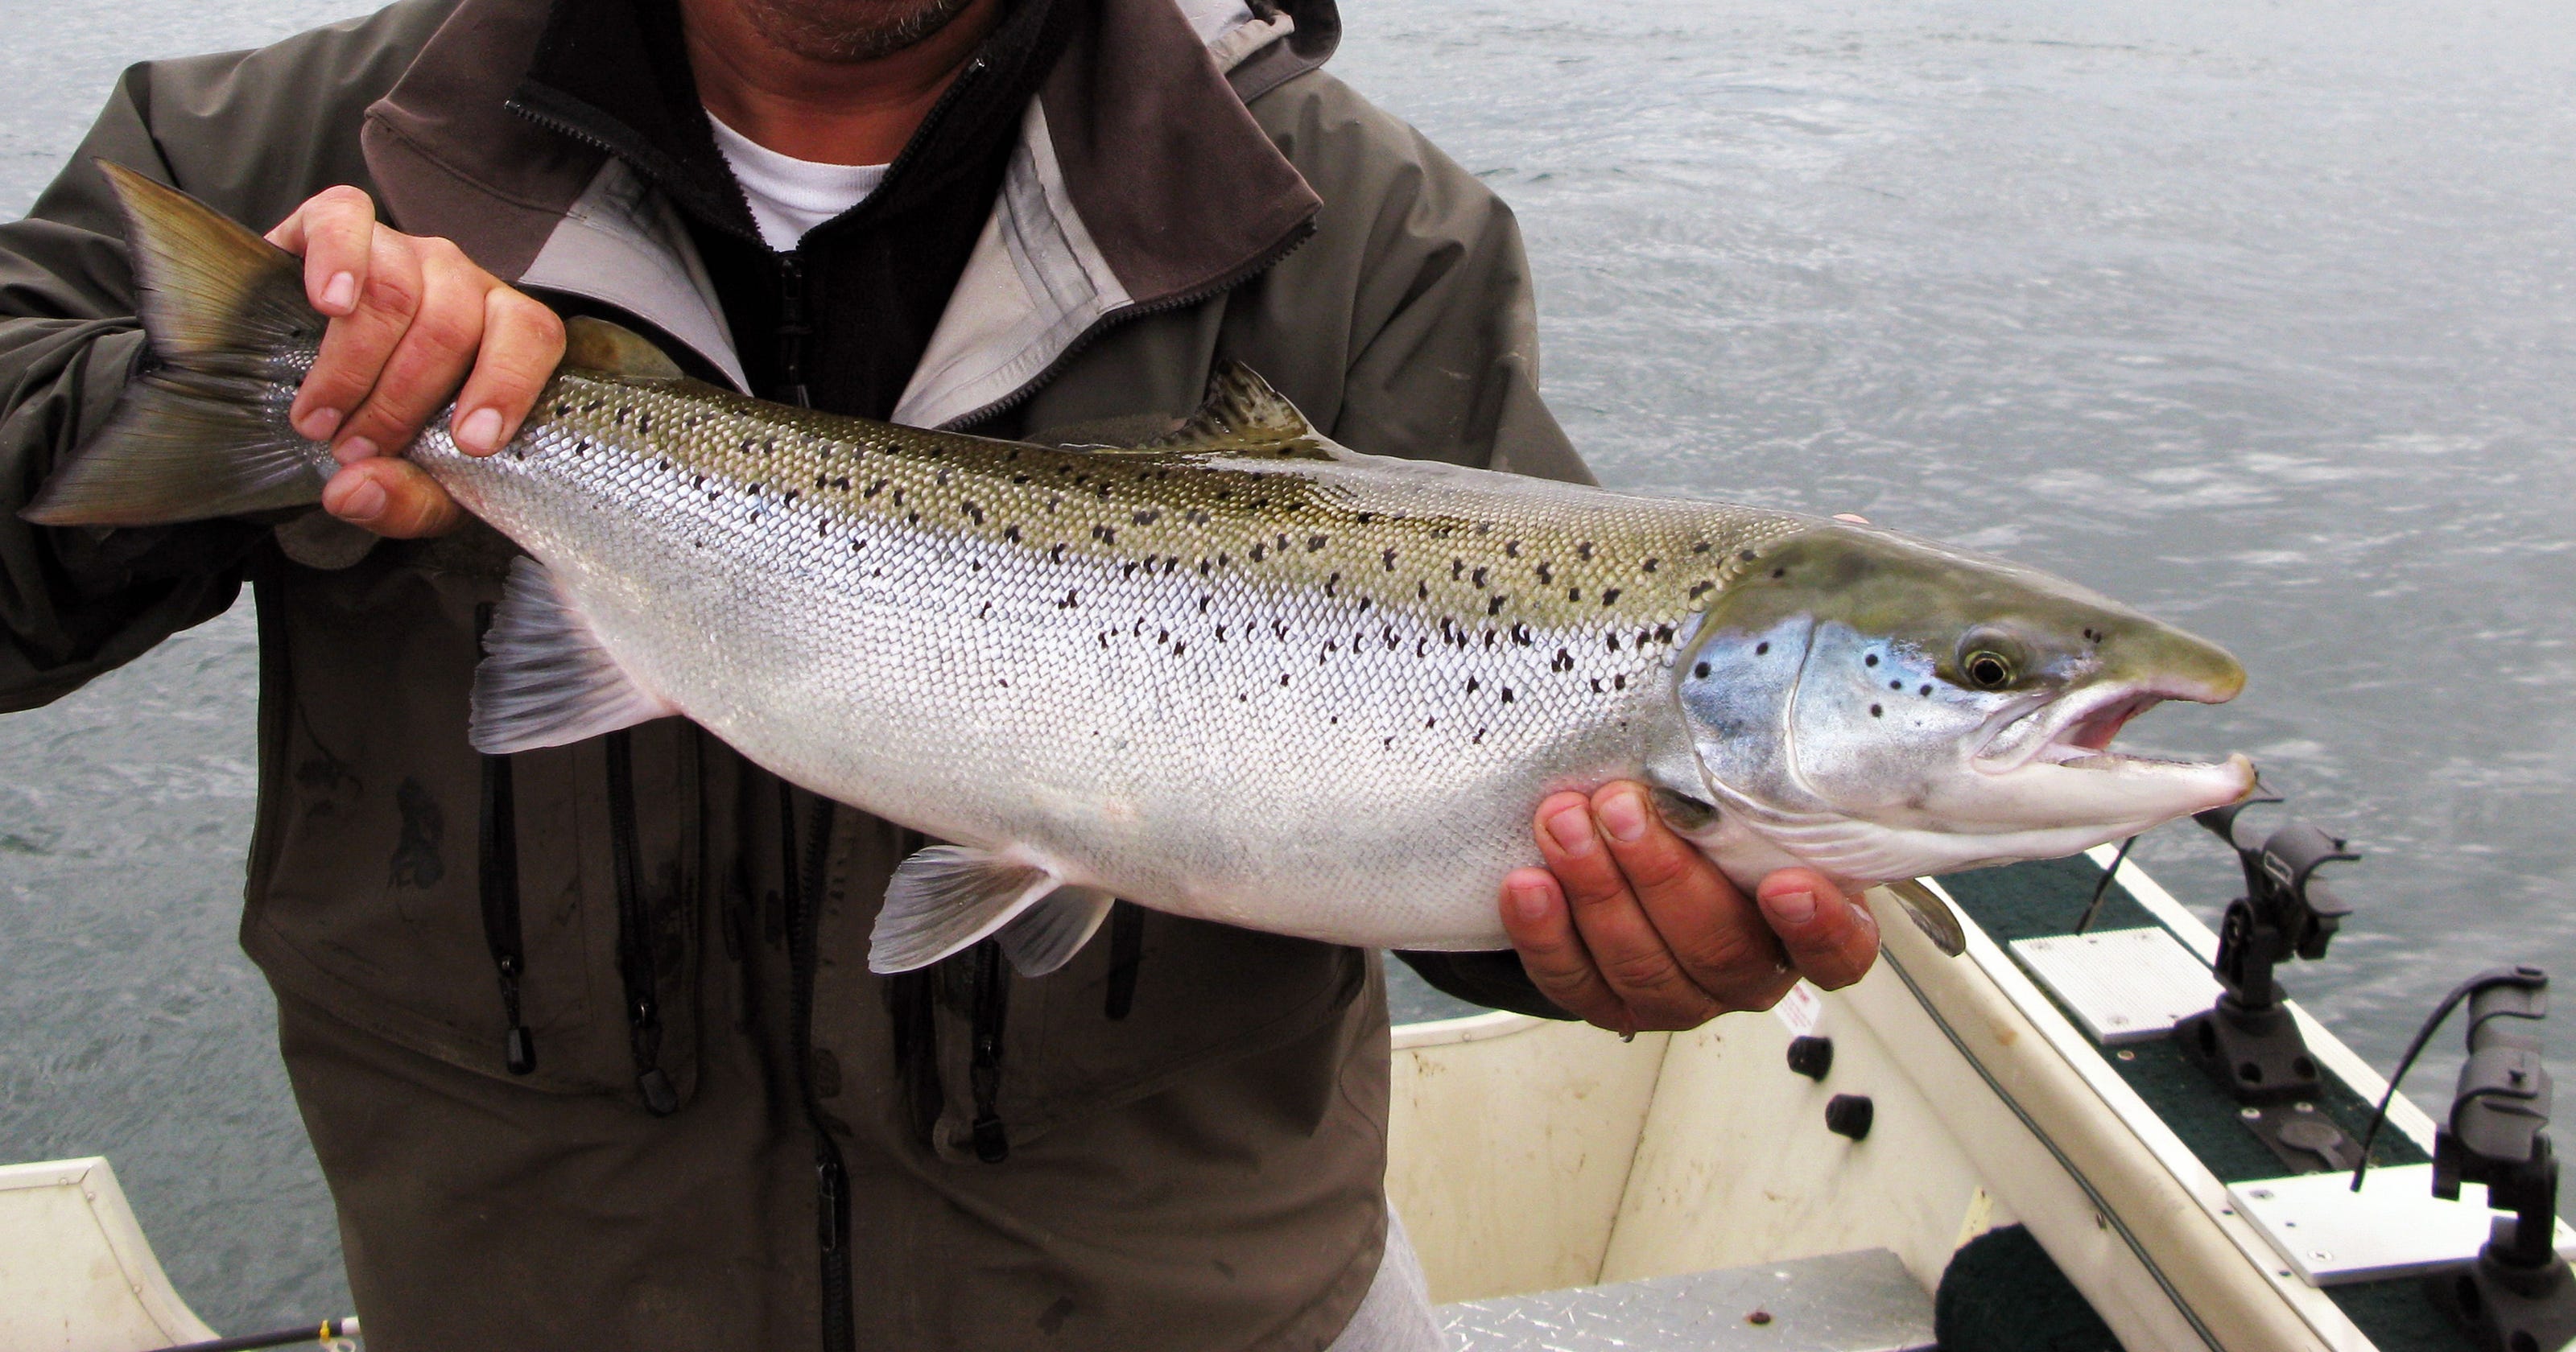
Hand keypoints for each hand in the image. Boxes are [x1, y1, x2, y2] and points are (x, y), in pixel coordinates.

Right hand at [265, 186, 565, 537]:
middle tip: (354, 448)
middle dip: (398, 400)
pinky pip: (346, 220)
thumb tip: (351, 491)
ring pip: (397, 288)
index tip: (468, 444)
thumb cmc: (390, 430)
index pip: (533, 336)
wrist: (317, 382)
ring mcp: (403, 248)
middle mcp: (462, 282)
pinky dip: (338, 259)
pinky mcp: (337, 224)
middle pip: (450, 324)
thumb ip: (405, 498)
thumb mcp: (418, 484)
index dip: (506, 386)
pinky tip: (326, 304)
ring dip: (352, 365)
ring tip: (319, 418)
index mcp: (504, 334)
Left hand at [1499, 782, 1878, 1033]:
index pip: (1838, 950)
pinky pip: (1575, 981)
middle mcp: (1748, 972)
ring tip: (1562, 823)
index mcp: (1809, 925)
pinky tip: (1527, 884)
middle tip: (1621, 808)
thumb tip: (1740, 701)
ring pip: (1642, 967)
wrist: (1640, 836)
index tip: (1786, 884)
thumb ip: (1754, 770)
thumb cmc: (1710, 807)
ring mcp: (1679, 997)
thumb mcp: (1747, 786)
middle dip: (1662, 875)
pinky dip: (1546, 933)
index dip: (1817, 926)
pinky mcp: (1608, 1003)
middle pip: (1719, 950)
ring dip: (1596, 891)